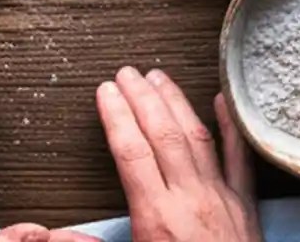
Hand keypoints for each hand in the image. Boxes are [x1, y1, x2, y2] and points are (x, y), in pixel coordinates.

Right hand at [90, 67, 259, 241]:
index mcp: (156, 218)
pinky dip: (231, 125)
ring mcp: (220, 198)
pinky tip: (222, 100)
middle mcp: (189, 200)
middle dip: (142, 98)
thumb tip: (54, 235)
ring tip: (158, 78)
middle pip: (162, 134)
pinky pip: (240, 158)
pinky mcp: (245, 205)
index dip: (117, 116)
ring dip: (175, 102)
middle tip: (127, 73)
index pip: (131, 152)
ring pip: (196, 136)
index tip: (106, 91)